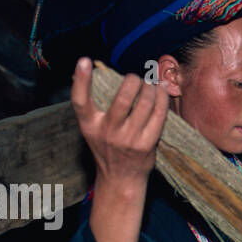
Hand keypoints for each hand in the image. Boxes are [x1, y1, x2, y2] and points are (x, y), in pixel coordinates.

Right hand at [70, 57, 168, 193]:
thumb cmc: (107, 148)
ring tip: (150, 83)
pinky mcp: (146, 145)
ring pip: (144, 104)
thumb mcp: (92, 129)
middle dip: (132, 81)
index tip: (84, 61)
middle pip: (122, 98)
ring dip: (150, 87)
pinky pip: (159, 115)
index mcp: (89, 126)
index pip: (80, 101)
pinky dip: (161, 99)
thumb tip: (95, 71)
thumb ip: (94, 107)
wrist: (120, 180)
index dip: (80, 80)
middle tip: (135, 77)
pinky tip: (161, 91)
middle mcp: (107, 132)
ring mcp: (128, 140)